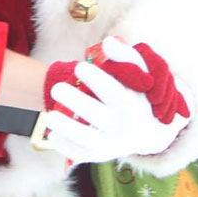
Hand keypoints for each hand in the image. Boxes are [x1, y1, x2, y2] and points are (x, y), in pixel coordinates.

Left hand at [42, 50, 188, 164]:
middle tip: (56, 88)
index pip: (112, 92)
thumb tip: (108, 42)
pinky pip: (78, 153)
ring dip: (65, 127)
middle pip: (95, 114)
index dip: (95, 78)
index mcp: (131, 105)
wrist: (147, 133)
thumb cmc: (137, 95)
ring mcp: (110, 144)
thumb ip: (125, 56)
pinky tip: (53, 134)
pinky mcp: (98, 155)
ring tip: (50, 115)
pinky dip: (64, 146)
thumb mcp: (139, 76)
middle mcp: (122, 127)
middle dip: (73, 100)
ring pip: (84, 137)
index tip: (79, 66)